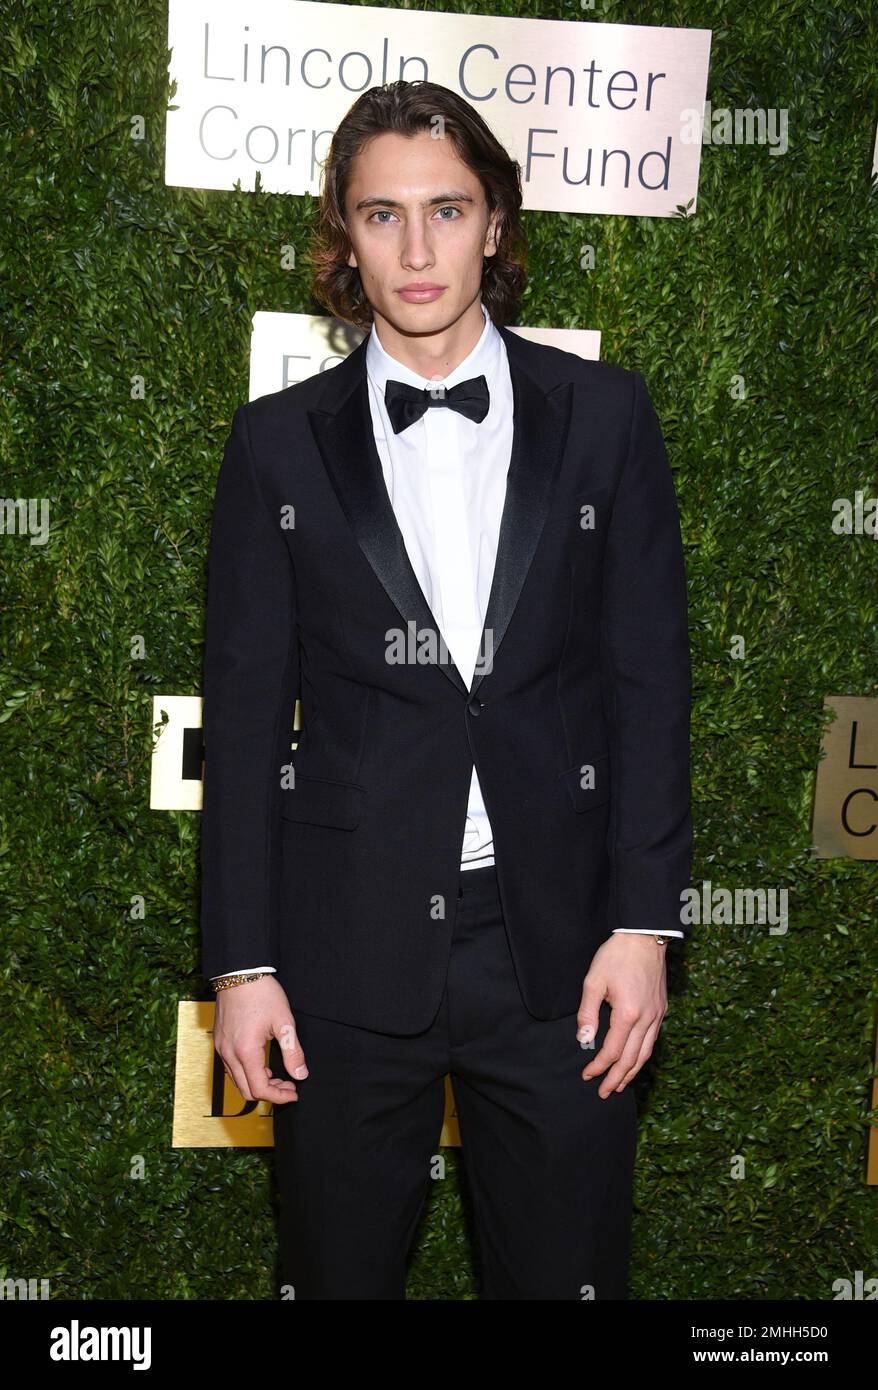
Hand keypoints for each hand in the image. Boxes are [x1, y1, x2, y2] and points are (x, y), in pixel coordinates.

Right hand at [213, 975, 306, 1104]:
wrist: (239, 972)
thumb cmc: (262, 993)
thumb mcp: (284, 1022)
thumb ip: (293, 1051)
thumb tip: (301, 1074)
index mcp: (245, 1051)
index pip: (260, 1089)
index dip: (279, 1096)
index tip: (294, 1092)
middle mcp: (229, 1054)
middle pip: (246, 1090)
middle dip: (269, 1093)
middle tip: (288, 1085)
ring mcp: (221, 1048)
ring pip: (237, 1081)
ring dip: (257, 1083)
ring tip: (277, 1075)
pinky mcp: (220, 1041)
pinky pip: (231, 1068)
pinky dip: (246, 1073)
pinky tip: (262, 1063)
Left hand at [576, 935, 666, 1098]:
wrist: (644, 936)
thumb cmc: (616, 956)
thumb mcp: (593, 981)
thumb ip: (588, 1014)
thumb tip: (583, 1041)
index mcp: (628, 1014)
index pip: (612, 1051)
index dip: (598, 1066)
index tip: (587, 1075)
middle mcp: (647, 1019)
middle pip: (631, 1059)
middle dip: (616, 1078)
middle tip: (604, 1092)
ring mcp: (657, 1015)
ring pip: (646, 1053)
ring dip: (632, 1072)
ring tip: (620, 1085)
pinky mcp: (661, 1009)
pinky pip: (653, 1040)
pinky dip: (642, 1056)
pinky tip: (635, 1060)